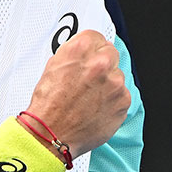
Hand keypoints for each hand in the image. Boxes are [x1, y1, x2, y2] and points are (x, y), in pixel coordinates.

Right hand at [24, 29, 129, 154]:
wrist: (51, 134)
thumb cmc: (48, 106)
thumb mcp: (53, 67)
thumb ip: (74, 54)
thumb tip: (85, 52)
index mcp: (80, 49)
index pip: (97, 37)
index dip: (92, 49)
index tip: (91, 56)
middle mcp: (100, 63)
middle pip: (110, 54)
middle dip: (102, 65)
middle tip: (89, 80)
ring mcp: (114, 82)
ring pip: (117, 76)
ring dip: (108, 84)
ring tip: (89, 98)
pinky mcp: (123, 101)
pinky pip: (122, 95)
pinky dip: (112, 101)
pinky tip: (96, 108)